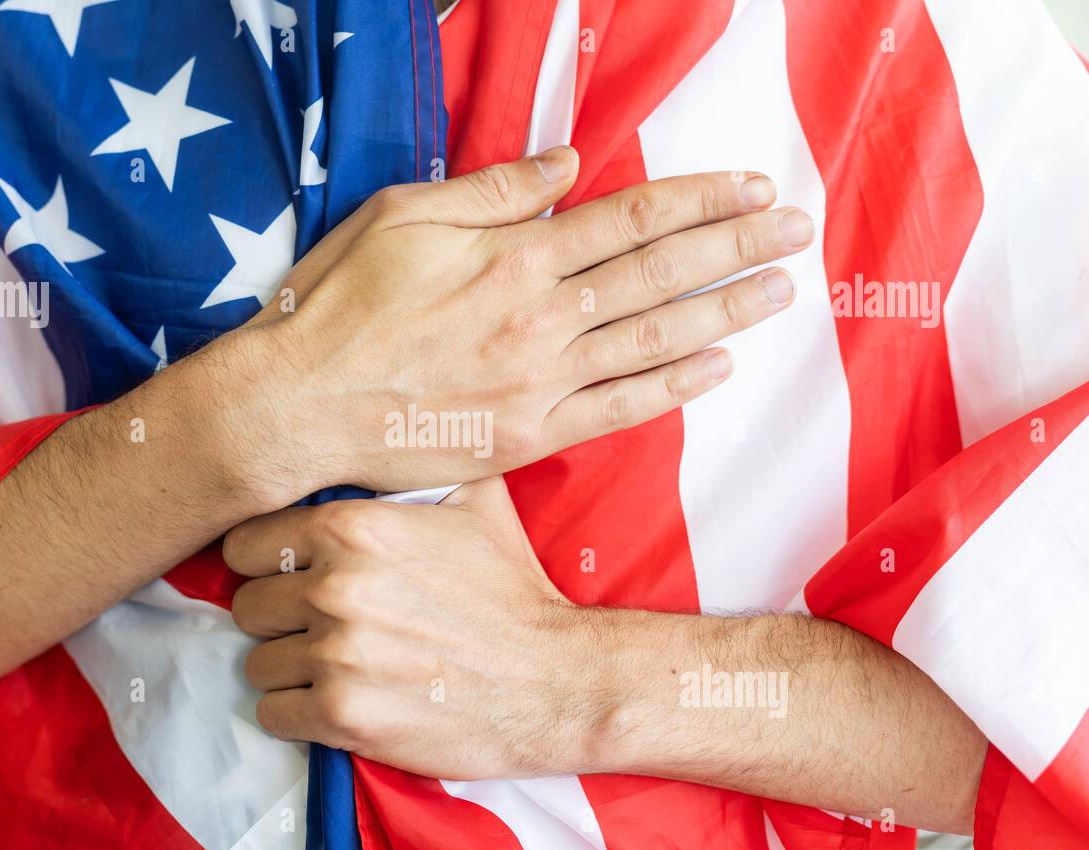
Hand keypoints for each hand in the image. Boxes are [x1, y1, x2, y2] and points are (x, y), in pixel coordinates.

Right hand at [213, 148, 811, 499]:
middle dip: (739, 245)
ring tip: (779, 292)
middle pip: (662, 273)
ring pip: (654, 339)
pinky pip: (620, 410)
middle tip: (798, 229)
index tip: (752, 186)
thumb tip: (568, 164)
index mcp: (515, 254)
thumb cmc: (340, 303)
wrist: (300, 404)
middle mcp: (542, 316)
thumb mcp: (403, 216)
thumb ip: (494, 191)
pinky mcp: (529, 436)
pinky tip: (719, 369)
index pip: (633, 218)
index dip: (701, 200)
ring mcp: (541, 381)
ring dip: (726, 312)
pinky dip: (674, 387)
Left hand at [223, 479, 595, 778]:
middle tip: (318, 626)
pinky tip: (337, 701)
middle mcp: (336, 587)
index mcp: (353, 527)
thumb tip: (388, 425)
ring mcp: (336, 654)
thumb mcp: (475, 502)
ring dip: (288, 668)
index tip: (285, 576)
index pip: (245, 543)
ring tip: (335, 666)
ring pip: (257, 663)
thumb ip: (418, 465)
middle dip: (278, 617)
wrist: (553, 680)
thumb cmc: (512, 592)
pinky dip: (296, 713)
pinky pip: (273, 713)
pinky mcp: (343, 715)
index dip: (264, 561)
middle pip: (248, 604)